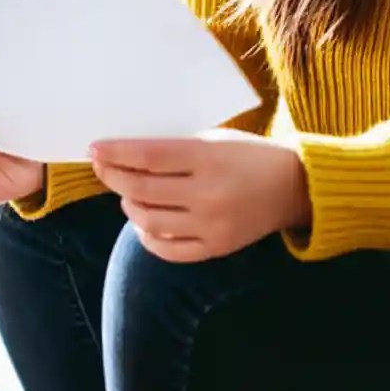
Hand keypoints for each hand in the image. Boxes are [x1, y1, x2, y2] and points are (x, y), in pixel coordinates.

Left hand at [89, 129, 311, 262]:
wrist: (296, 187)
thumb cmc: (248, 157)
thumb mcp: (215, 141)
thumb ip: (174, 149)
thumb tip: (122, 156)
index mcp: (210, 158)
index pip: (148, 156)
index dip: (116, 154)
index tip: (93, 150)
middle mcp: (210, 193)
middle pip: (142, 190)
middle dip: (113, 178)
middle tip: (103, 170)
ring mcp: (213, 225)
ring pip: (148, 221)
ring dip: (129, 206)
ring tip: (129, 195)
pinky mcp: (216, 248)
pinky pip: (167, 249)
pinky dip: (147, 236)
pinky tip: (145, 223)